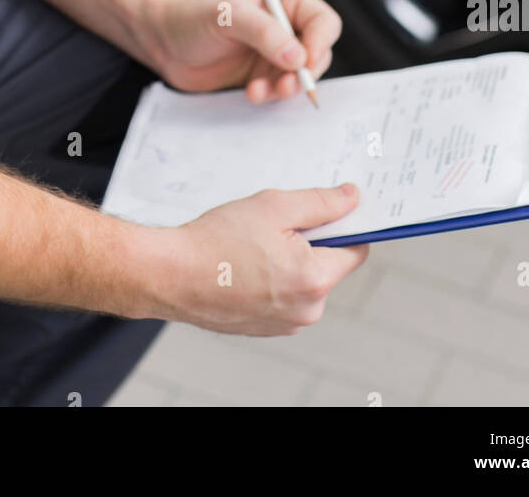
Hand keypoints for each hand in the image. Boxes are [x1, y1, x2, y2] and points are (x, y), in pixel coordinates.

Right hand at [137, 184, 368, 335]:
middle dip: (311, 242)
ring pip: (304, 282)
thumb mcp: (275, 206)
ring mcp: (285, 325)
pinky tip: (246, 265)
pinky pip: (284, 297)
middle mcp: (306, 311)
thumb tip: (353, 199)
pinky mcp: (266, 328)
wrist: (171, 275)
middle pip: (329, 266)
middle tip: (276, 225)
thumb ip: (321, 202)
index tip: (326, 211)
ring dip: (291, 261)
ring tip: (254, 246)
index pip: (356, 250)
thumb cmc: (217, 241)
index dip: (345, 225)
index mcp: (314, 280)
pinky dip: (273, 279)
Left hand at [148, 0, 341, 99]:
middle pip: (319, 53)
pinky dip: (271, 96)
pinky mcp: (261, 75)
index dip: (321, 42)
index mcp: (285, 1)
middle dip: (306, 73)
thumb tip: (298, 58)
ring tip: (261, 91)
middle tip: (286, 84)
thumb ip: (264, 33)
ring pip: (301, 77)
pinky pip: (280, 91)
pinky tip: (251, 93)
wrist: (162, 40)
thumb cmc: (192, 16)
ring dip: (286, 89)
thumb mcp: (228, 16)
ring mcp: (274, 53)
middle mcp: (285, 27)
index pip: (323, 21)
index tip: (305, 62)